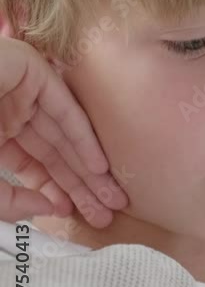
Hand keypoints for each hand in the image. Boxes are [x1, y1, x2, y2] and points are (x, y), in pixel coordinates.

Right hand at [0, 37, 126, 227]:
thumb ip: (7, 201)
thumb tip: (47, 210)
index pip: (32, 166)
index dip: (54, 190)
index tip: (74, 214)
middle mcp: (8, 113)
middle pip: (54, 154)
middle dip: (81, 185)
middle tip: (107, 213)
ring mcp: (20, 92)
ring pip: (64, 136)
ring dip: (90, 167)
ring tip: (113, 198)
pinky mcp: (32, 72)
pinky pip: (65, 110)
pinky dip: (82, 139)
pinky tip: (99, 167)